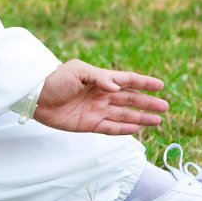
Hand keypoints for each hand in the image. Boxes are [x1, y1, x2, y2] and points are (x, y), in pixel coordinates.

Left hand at [33, 59, 167, 135]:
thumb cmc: (55, 80)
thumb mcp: (77, 71)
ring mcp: (96, 110)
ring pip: (124, 114)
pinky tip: (138, 129)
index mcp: (99, 79)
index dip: (143, 83)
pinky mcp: (89, 124)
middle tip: (165, 106)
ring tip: (158, 121)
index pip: (126, 80)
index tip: (160, 85)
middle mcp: (101, 95)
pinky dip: (125, 129)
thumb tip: (118, 88)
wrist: (36, 97)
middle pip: (130, 99)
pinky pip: (111, 128)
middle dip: (147, 103)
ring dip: (141, 117)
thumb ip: (99, 78)